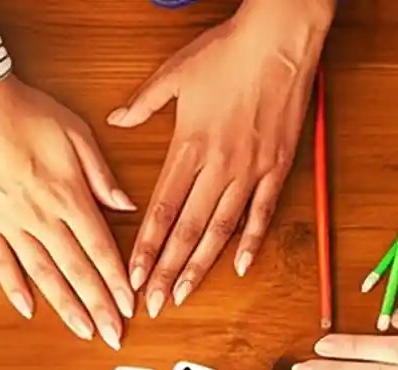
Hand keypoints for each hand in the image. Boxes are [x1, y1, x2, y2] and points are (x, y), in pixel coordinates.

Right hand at [0, 76, 134, 348]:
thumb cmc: (26, 110)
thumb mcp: (76, 132)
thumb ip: (101, 174)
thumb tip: (126, 206)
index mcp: (69, 194)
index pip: (101, 249)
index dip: (117, 281)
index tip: (131, 306)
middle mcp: (41, 215)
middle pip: (77, 270)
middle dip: (99, 306)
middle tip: (115, 336)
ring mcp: (9, 222)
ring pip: (43, 274)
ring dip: (66, 306)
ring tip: (83, 332)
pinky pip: (0, 262)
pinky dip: (14, 288)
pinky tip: (29, 310)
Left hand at [109, 0, 333, 316]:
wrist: (280, 40)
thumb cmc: (227, 52)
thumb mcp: (173, 74)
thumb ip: (142, 104)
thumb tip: (117, 119)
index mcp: (189, 146)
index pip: (162, 209)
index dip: (145, 246)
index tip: (132, 274)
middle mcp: (219, 165)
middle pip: (187, 230)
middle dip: (166, 270)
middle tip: (152, 302)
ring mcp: (250, 170)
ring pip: (221, 229)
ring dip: (200, 266)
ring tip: (184, 293)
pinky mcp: (277, 167)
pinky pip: (262, 212)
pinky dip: (251, 242)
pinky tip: (238, 267)